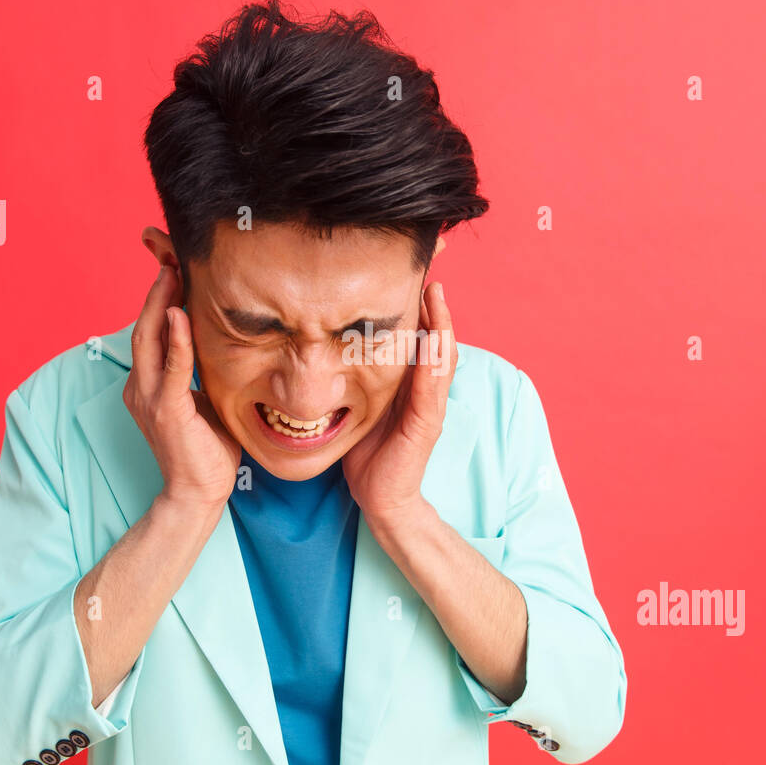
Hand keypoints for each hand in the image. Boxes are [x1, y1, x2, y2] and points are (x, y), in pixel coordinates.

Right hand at [123, 265, 242, 508]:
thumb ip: (201, 372)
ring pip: (149, 338)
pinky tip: (180, 314)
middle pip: (144, 325)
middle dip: (156, 288)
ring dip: (160, 303)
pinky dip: (174, 339)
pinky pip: (170, 368)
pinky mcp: (166, 410)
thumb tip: (222, 343)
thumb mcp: (204, 400)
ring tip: (171, 270)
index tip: (173, 264)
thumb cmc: (207, 450)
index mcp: (149, 383)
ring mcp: (150, 398)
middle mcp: (142, 386)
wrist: (198, 493)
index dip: (160, 296)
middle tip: (169, 254)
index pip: (152, 330)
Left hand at [343, 281, 456, 524]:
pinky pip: (432, 388)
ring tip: (436, 293)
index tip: (412, 269)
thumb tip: (324, 342)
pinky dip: (434, 361)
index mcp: (410, 382)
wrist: (379, 498)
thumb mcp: (358, 403)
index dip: (419, 304)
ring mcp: (429, 406)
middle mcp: (425, 389)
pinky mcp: (426, 425)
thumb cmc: (367, 452)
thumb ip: (355, 375)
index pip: (419, 334)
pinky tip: (433, 339)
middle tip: (430, 266)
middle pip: (436, 337)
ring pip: (440, 357)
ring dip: (440, 325)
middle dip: (435, 303)